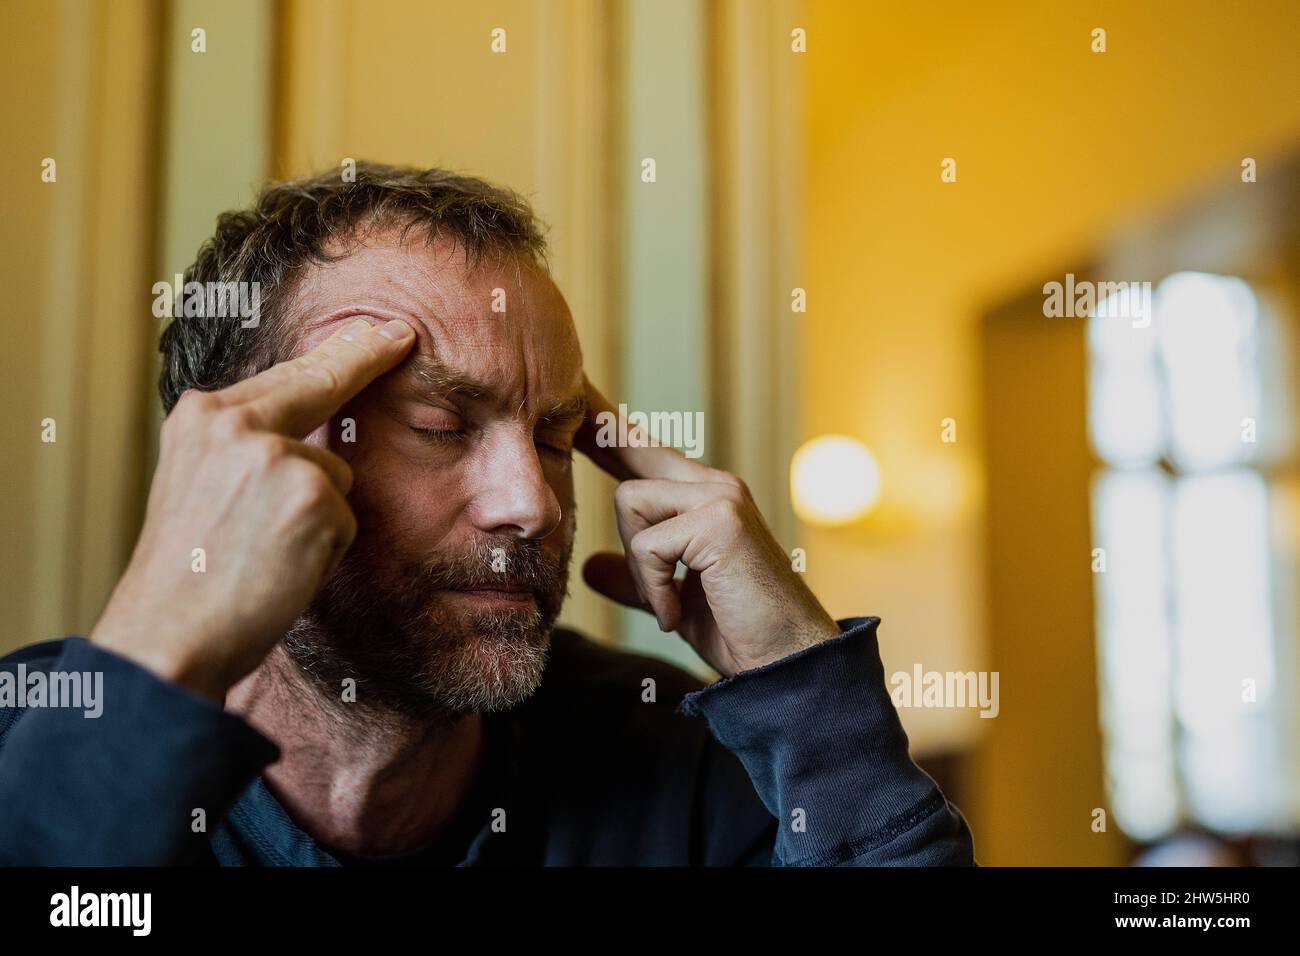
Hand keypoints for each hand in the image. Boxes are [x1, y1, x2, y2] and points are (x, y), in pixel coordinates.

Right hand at [91, 318, 415, 699]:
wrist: (168, 635)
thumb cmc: (188, 574)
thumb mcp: (201, 488)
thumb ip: (248, 450)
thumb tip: (313, 431)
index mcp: (203, 418)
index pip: (285, 375)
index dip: (337, 353)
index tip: (377, 331)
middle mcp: (237, 423)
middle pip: (323, 384)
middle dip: (364, 356)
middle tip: (400, 334)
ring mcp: (278, 457)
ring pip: (336, 475)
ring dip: (320, 517)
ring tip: (263, 554)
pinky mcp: (315, 498)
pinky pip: (346, 521)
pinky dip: (325, 551)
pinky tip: (281, 569)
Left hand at [575, 378, 840, 676]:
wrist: (787, 663)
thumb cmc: (739, 631)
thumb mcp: (673, 598)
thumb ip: (636, 577)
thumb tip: (592, 566)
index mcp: (708, 497)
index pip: (648, 452)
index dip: (611, 431)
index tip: (579, 408)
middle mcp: (717, 485)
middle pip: (632, 454)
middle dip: (599, 449)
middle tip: (574, 440)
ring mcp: (721, 497)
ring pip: (630, 501)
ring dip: (637, 563)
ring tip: (666, 602)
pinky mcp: (719, 522)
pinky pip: (647, 544)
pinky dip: (652, 587)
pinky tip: (675, 614)